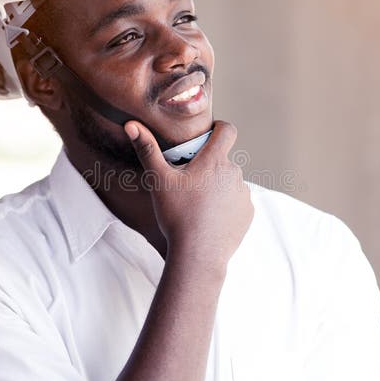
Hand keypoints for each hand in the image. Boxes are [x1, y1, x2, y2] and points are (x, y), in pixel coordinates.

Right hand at [125, 119, 253, 266]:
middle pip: (224, 159)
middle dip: (209, 165)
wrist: (198, 255)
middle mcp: (234, 174)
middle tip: (189, 180)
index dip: (218, 129)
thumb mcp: (159, 180)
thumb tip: (131, 125)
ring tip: (198, 203)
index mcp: (215, 161)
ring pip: (230, 181)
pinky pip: (237, 201)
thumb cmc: (178, 216)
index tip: (206, 138)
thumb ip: (147, 150)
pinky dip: (226, 204)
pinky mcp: (248, 213)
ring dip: (218, 185)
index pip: (227, 130)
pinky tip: (210, 217)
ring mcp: (243, 194)